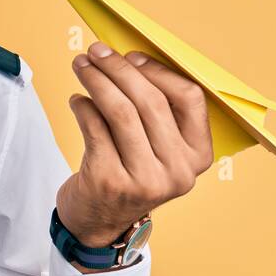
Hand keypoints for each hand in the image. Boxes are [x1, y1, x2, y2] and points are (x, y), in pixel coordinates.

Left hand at [57, 41, 213, 246]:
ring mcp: (144, 179)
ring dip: (96, 81)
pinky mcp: (110, 181)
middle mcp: (177, 171)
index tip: (131, 57)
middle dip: (118, 69)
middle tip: (95, 52)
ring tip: (81, 66)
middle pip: (150, 101)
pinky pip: (94, 128)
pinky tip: (77, 99)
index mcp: (199, 156)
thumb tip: (127, 60)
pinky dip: (83, 107)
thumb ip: (154, 113)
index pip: (188, 98)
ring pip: (120, 112)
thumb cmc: (128, 173)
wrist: (99, 222)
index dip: (158, 71)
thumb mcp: (156, 150)